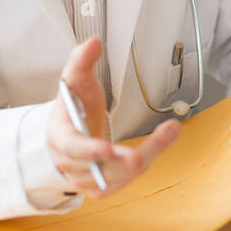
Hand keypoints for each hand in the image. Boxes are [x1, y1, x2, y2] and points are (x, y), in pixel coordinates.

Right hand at [48, 37, 179, 198]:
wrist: (69, 135)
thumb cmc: (74, 108)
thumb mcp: (75, 82)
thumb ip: (81, 62)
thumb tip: (93, 43)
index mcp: (61, 138)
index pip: (73, 147)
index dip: (89, 150)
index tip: (106, 148)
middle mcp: (71, 164)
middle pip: (99, 166)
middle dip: (121, 161)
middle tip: (139, 156)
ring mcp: (85, 179)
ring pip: (118, 175)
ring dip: (147, 154)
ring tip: (170, 131)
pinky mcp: (101, 188)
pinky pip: (126, 180)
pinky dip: (146, 161)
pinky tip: (162, 142)